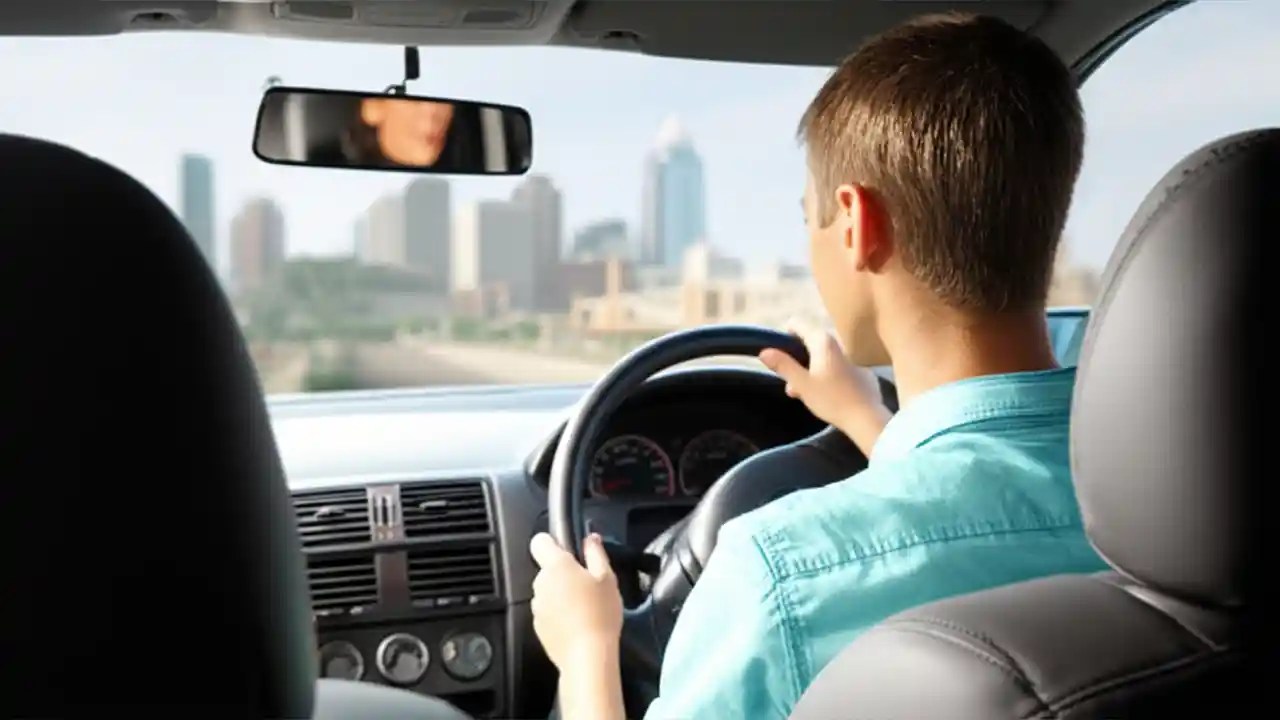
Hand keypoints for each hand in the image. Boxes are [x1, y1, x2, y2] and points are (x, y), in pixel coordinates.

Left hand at [529, 532, 623, 670]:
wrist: (587, 656)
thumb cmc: (600, 613)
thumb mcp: (607, 579)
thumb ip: (596, 553)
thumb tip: (590, 538)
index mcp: (556, 566)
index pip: (539, 541)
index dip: (552, 543)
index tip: (568, 552)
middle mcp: (541, 583)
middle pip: (547, 569)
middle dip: (563, 574)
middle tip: (587, 585)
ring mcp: (537, 606)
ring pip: (548, 591)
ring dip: (561, 594)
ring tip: (584, 607)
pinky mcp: (538, 627)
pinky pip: (547, 611)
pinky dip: (558, 614)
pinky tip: (576, 623)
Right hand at [758, 317, 890, 454]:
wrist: (867, 417)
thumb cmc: (832, 399)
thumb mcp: (802, 384)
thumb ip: (783, 365)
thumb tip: (764, 351)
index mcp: (822, 342)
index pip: (797, 324)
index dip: (785, 337)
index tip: (780, 357)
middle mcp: (838, 343)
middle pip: (809, 343)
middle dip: (797, 361)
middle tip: (791, 384)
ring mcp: (852, 357)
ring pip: (823, 358)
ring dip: (810, 372)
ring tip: (805, 394)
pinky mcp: (861, 372)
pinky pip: (837, 368)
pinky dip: (828, 377)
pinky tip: (828, 397)